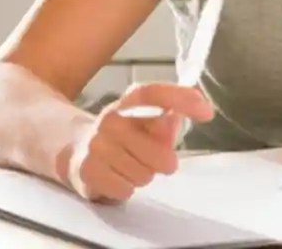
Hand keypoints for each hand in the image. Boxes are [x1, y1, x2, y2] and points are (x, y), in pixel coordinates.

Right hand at [60, 83, 214, 202]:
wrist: (74, 149)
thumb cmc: (125, 136)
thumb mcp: (146, 123)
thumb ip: (168, 121)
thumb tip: (185, 117)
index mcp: (128, 103)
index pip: (153, 93)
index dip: (181, 99)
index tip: (207, 113)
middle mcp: (109, 119)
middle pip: (158, 150)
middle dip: (164, 162)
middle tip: (157, 161)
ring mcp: (95, 144)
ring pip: (143, 174)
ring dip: (144, 175)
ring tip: (130, 167)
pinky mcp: (86, 169)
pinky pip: (126, 188)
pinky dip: (126, 188)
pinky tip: (117, 177)